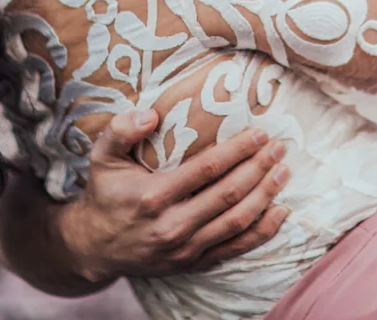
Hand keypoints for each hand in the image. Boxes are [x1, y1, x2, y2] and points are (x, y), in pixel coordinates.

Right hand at [59, 110, 290, 283]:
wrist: (93, 247)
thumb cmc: (104, 194)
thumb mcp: (101, 157)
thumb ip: (121, 130)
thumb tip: (151, 113)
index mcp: (153, 196)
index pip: (207, 169)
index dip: (238, 150)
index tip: (260, 133)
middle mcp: (172, 226)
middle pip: (229, 194)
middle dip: (259, 168)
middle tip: (280, 148)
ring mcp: (184, 248)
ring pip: (236, 221)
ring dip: (266, 196)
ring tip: (283, 172)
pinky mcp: (192, 263)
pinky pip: (235, 248)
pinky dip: (262, 232)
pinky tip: (280, 212)